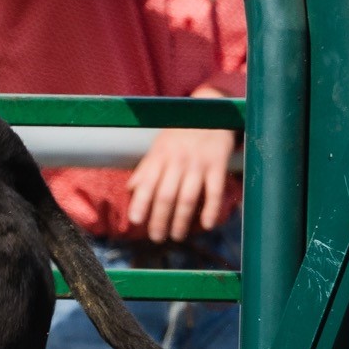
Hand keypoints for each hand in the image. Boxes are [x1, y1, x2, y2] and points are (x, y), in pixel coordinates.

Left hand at [125, 126, 235, 242]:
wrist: (211, 111)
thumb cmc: (181, 132)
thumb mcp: (159, 145)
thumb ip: (146, 168)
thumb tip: (130, 189)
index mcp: (160, 156)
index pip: (147, 184)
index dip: (140, 203)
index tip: (135, 221)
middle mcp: (177, 161)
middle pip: (166, 196)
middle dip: (159, 219)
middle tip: (156, 237)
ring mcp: (198, 163)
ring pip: (188, 197)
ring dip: (181, 220)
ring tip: (176, 236)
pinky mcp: (218, 163)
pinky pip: (214, 190)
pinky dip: (210, 209)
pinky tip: (206, 225)